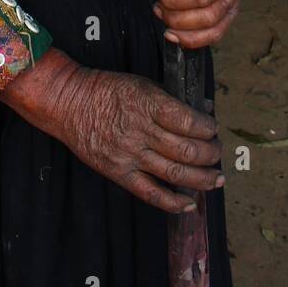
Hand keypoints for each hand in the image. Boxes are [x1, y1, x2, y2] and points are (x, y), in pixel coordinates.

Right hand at [0, 49, 223, 212]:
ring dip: (203, 179)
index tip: (213, 130)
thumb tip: (201, 116)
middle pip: (187, 150)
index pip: (189, 122)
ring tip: (216, 178)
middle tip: (218, 153)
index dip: (208, 129)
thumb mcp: (141, 84)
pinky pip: (152, 193)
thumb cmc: (107, 90)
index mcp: (148, 104)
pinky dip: (174, 202)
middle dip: (211, 155)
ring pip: (176, 174)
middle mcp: (141, 130)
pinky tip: (190, 202)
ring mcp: (130, 154)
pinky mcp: (119, 173)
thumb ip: (169, 101)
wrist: (69, 102)